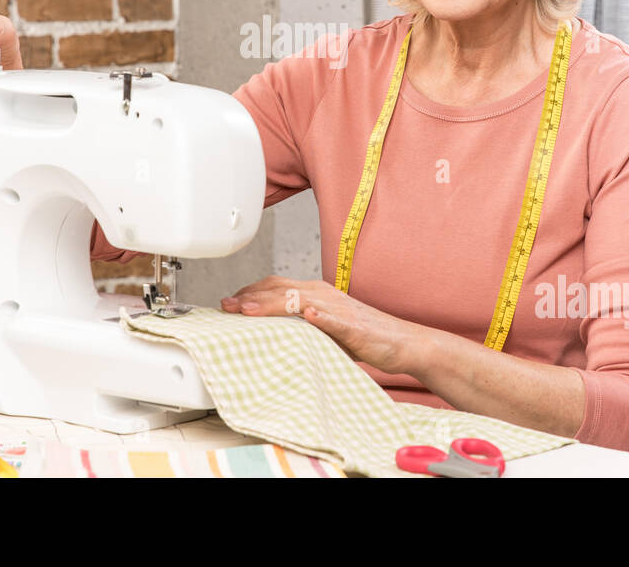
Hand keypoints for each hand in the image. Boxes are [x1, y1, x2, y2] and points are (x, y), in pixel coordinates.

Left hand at [220, 276, 420, 375]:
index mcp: (316, 294)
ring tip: (249, 310)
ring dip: (272, 304)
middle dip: (251, 296)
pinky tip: (309, 316)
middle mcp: (324, 294)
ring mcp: (339, 308)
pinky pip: (334, 319)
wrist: (401, 342)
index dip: (250, 292)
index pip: (276, 286)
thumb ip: (299, 327)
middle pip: (281, 289)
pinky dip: (321, 317)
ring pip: (300, 300)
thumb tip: (268, 335)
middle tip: (226, 306)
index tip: (229, 303)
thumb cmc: (363, 338)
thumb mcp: (323, 330)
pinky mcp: (354, 326)